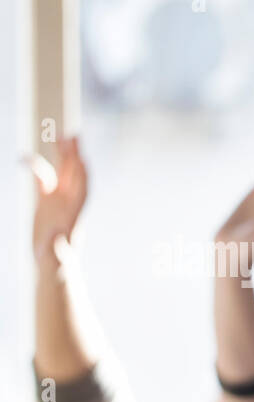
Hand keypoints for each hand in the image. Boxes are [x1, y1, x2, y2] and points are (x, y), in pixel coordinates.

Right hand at [27, 138, 87, 263]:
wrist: (53, 267)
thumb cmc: (56, 264)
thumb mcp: (55, 258)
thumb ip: (57, 249)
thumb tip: (57, 240)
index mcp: (73, 215)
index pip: (81, 191)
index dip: (81, 175)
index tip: (81, 159)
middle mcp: (69, 205)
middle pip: (73, 177)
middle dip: (74, 157)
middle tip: (72, 134)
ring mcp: (58, 201)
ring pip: (61, 174)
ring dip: (62, 155)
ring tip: (60, 135)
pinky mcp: (46, 203)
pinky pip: (42, 181)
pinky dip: (35, 169)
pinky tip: (24, 158)